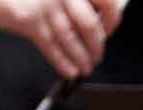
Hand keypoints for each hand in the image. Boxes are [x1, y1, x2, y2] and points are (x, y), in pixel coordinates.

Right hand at [0, 0, 124, 79]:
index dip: (112, 21)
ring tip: (86, 68)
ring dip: (83, 58)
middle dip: (97, 47)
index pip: (106, 1)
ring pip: (74, 40)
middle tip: (97, 56)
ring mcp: (46, 6)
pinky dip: (64, 62)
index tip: (109, 31)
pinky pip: (54, 47)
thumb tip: (95, 22)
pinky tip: (70, 71)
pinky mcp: (30, 21)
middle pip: (91, 26)